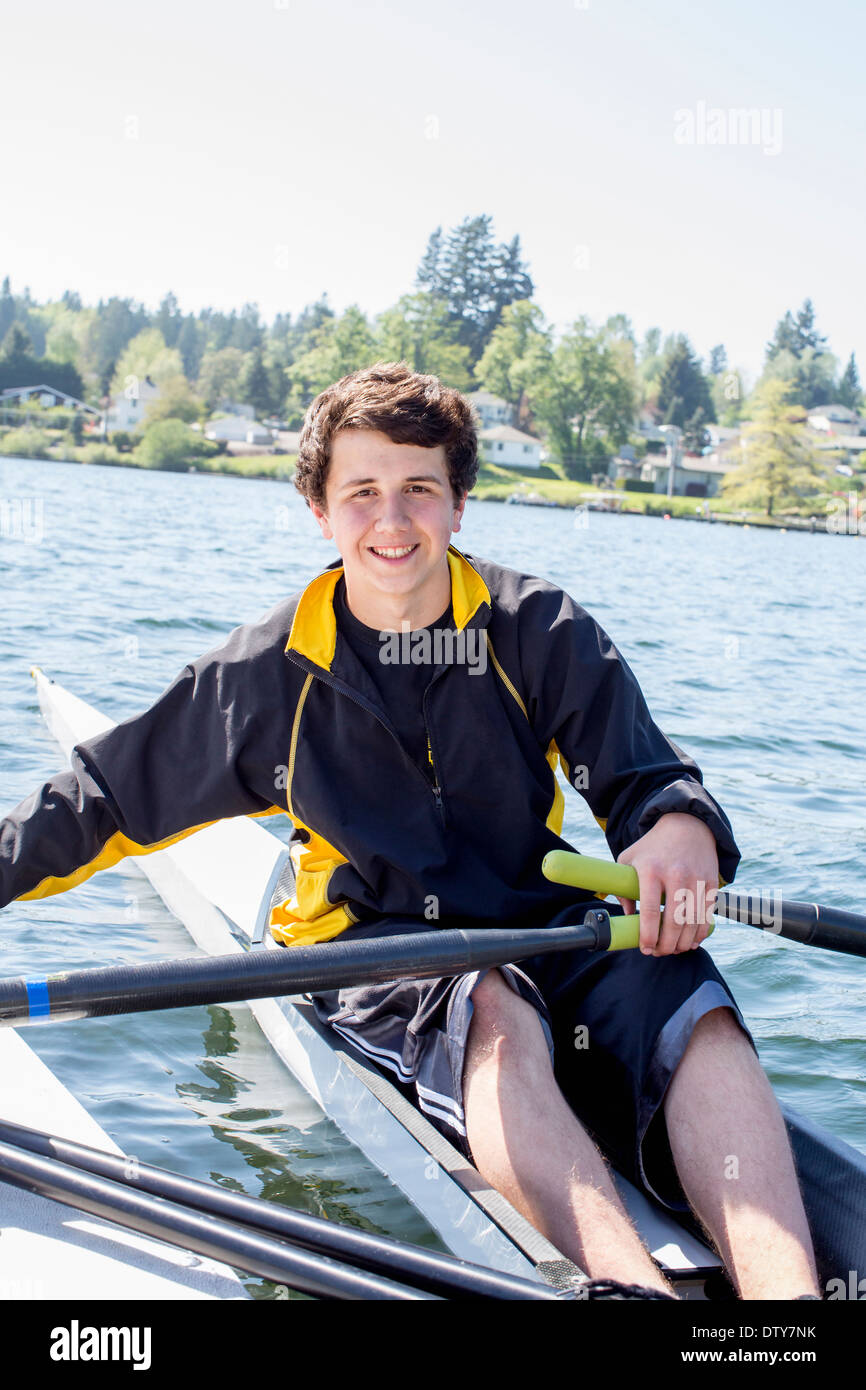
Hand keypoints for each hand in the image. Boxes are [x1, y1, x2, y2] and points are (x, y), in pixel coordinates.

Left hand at [616, 812, 717, 956]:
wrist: (686, 825)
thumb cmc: (652, 847)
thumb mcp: (629, 859)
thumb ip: (622, 888)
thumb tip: (626, 916)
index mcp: (651, 870)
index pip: (649, 910)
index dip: (647, 935)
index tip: (645, 948)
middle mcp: (675, 874)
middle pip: (673, 921)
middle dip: (666, 945)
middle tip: (659, 953)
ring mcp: (696, 879)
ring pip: (693, 922)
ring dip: (683, 943)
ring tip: (674, 949)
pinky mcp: (711, 882)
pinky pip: (707, 915)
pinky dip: (700, 933)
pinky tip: (691, 941)